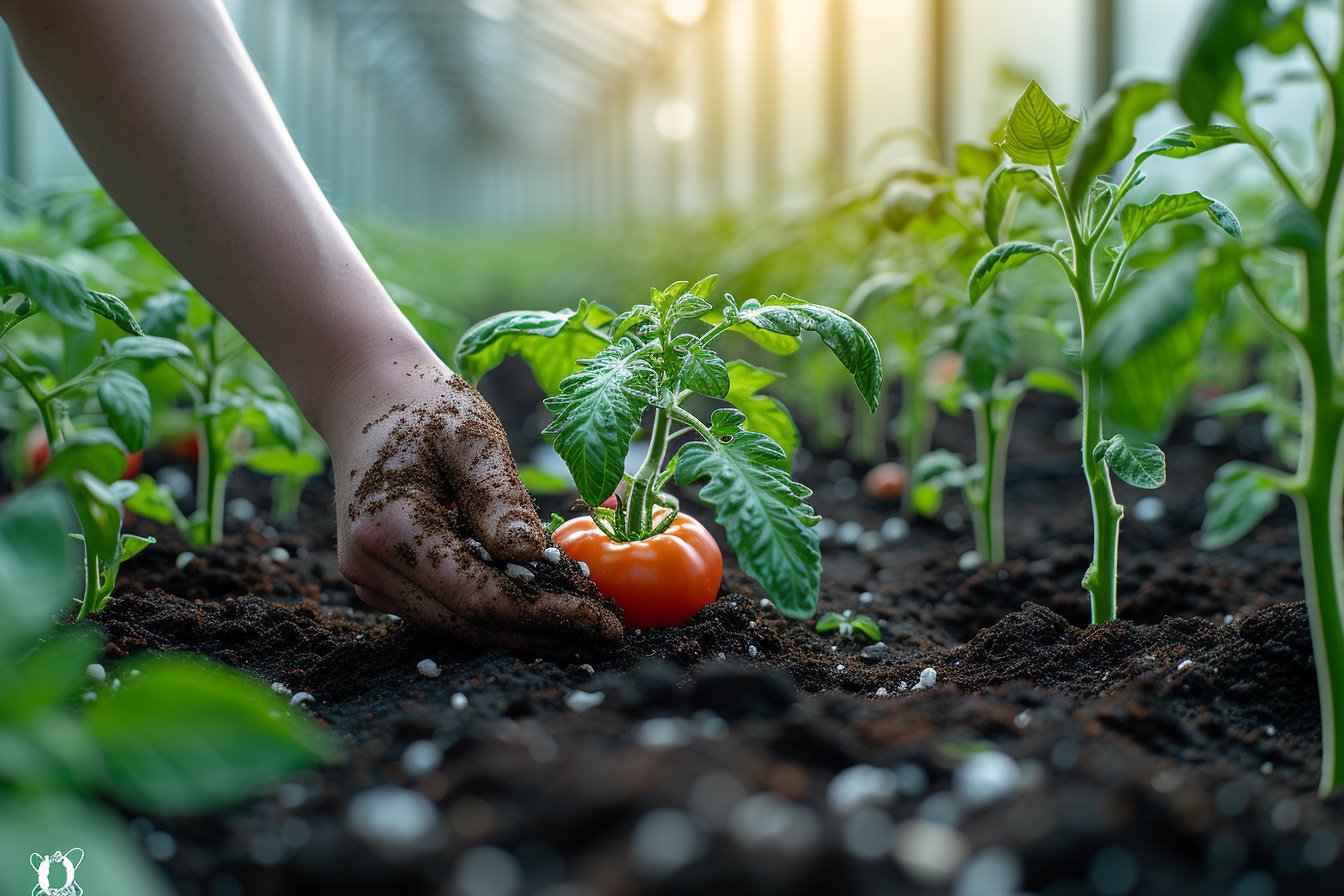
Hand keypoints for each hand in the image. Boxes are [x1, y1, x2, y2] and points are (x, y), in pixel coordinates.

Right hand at [323, 356, 622, 652]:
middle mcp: (370, 567)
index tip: (604, 622)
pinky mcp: (383, 583)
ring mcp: (371, 581)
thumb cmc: (426, 408)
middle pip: (468, 622)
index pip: (478, 596)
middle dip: (543, 632)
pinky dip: (495, 611)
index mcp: (388, 528)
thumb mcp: (471, 436)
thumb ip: (497, 496)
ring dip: (522, 629)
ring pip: (457, 625)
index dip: (545, 616)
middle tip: (609, 631)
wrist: (367, 399)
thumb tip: (530, 554)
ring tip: (585, 622)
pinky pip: (446, 610)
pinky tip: (543, 602)